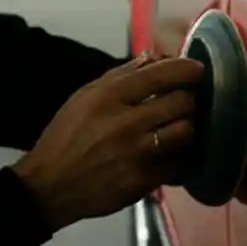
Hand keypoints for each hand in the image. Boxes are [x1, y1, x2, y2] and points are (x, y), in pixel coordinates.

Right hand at [11, 53, 203, 231]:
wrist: (49, 186)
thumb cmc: (66, 137)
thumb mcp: (84, 97)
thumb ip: (120, 76)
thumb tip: (154, 58)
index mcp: (107, 97)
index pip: (159, 75)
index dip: (187, 69)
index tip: (196, 70)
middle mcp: (124, 123)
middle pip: (181, 102)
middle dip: (189, 99)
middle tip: (186, 102)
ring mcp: (136, 154)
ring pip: (185, 132)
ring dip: (187, 127)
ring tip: (179, 128)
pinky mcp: (143, 181)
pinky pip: (177, 163)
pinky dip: (178, 157)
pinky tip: (170, 154)